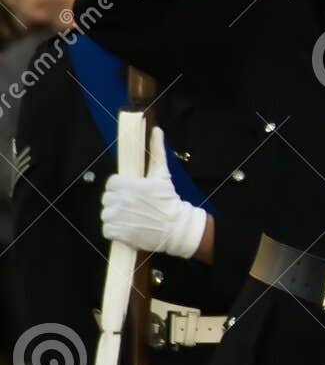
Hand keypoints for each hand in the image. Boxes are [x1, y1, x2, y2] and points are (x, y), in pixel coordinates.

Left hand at [101, 126, 207, 257]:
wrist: (178, 228)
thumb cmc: (170, 201)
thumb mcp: (163, 175)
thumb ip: (157, 151)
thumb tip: (157, 130)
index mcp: (131, 185)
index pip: (111, 183)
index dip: (120, 188)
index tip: (130, 194)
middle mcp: (123, 200)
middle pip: (107, 199)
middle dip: (117, 202)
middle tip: (132, 207)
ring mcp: (121, 218)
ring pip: (106, 214)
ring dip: (115, 217)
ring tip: (131, 218)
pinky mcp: (120, 233)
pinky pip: (106, 230)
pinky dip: (114, 231)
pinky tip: (127, 229)